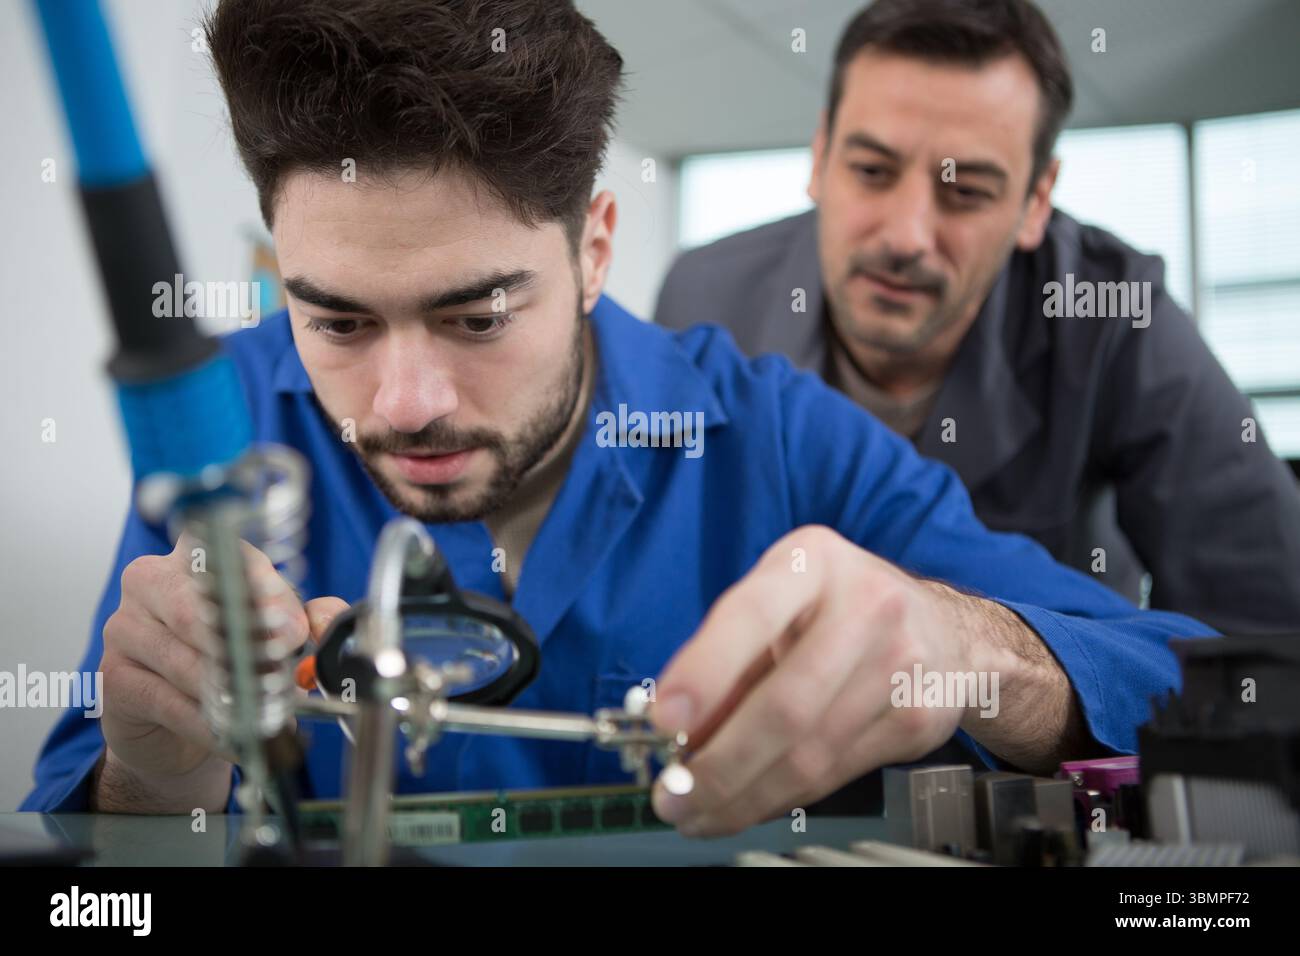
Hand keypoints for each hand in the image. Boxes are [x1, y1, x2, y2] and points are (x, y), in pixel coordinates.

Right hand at [97, 531, 346, 811]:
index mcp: (194, 556)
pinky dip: (208, 723)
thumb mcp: (276, 631)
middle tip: (279, 676)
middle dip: (245, 648)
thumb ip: (310, 618)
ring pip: (186, 660)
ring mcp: (126, 627)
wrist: (177, 723)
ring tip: (265, 711)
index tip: (292, 630)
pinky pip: (169, 701)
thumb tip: (324, 623)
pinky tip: (232, 735)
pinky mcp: (115, 677)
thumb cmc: (229, 660)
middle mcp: (151, 580)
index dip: (263, 592)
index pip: (226, 555)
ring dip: (231, 691)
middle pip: (196, 607)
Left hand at [648, 525, 1028, 836]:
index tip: (663, 718)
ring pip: (809, 753)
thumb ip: (728, 659)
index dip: (705, 670)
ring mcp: (901, 665)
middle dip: (718, 764)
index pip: (753, 615)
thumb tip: (672, 731)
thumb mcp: (782, 603)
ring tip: (698, 812)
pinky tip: (747, 803)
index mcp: (814, 561)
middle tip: (672, 794)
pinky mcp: (917, 720)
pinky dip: (780, 797)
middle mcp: (866, 605)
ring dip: (743, 795)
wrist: (946, 630)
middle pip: (785, 705)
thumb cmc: (840, 609)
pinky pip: (834, 773)